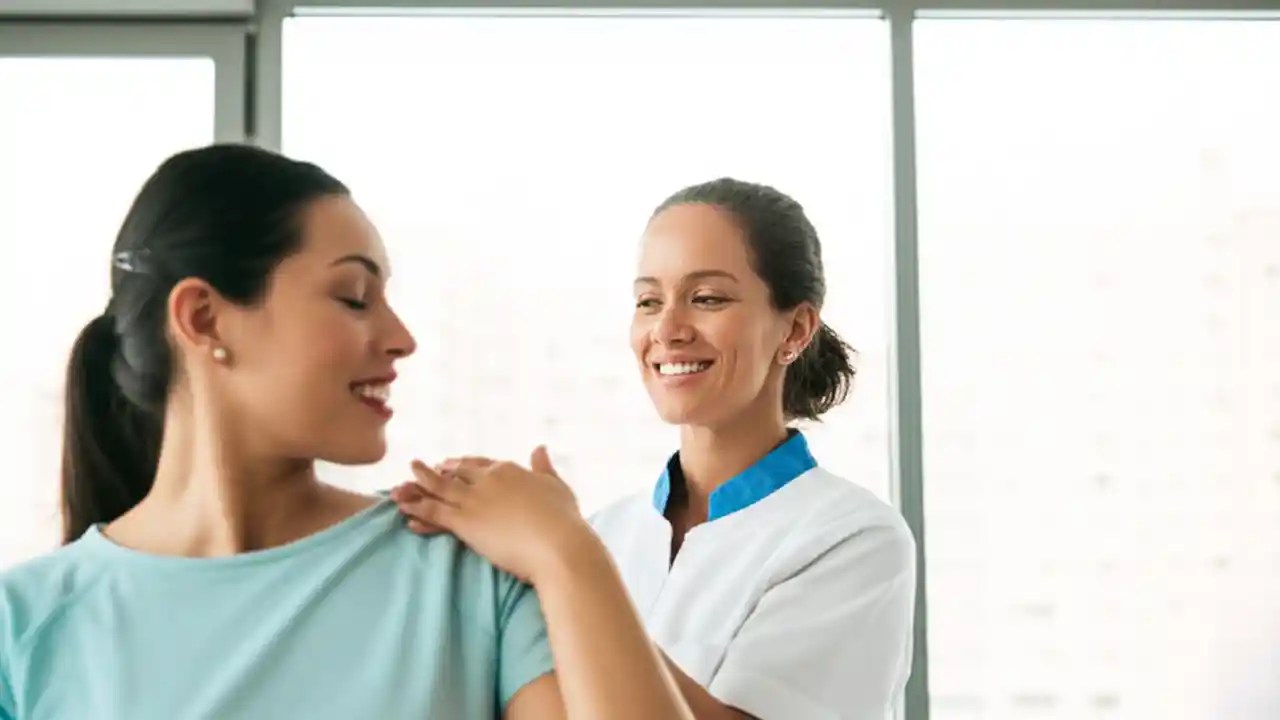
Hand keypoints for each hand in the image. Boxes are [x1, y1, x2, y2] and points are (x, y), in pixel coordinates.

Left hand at [391, 446, 590, 584]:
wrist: (558, 545)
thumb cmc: (565, 520)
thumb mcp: (557, 486)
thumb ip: (544, 467)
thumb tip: (540, 447)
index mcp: (509, 469)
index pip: (480, 463)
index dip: (462, 464)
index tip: (449, 464)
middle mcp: (488, 479)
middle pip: (455, 472)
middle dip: (435, 472)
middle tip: (418, 470)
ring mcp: (474, 499)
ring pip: (439, 489)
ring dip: (416, 486)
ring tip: (398, 485)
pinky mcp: (465, 522)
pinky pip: (435, 512)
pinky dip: (418, 509)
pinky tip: (404, 510)